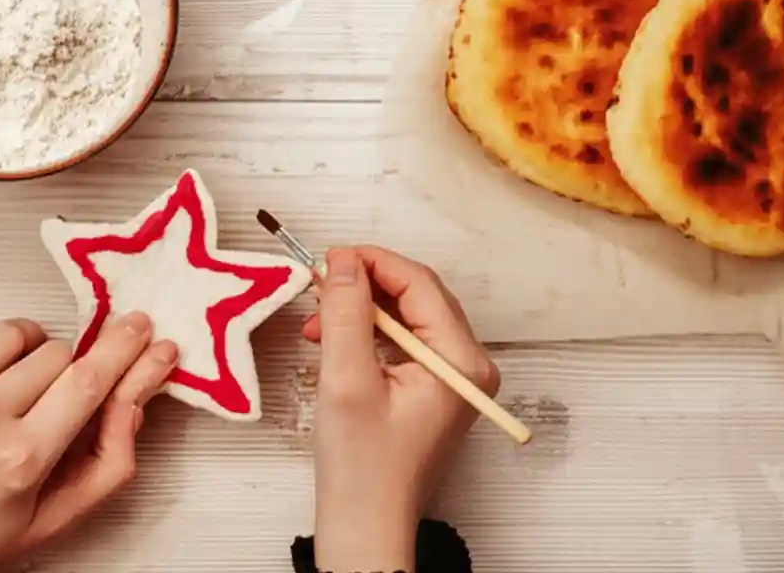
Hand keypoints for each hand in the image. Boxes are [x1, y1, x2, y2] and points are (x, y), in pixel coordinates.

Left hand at [0, 314, 177, 568]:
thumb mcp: (55, 519)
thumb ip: (109, 464)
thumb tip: (133, 402)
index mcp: (22, 458)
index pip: (89, 380)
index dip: (124, 348)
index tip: (142, 328)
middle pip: (59, 353)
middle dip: (73, 366)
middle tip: (62, 392)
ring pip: (17, 334)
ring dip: (33, 351)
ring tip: (23, 385)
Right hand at [303, 247, 499, 571]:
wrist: (366, 527)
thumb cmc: (362, 468)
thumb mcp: (346, 379)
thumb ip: (347, 314)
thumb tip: (343, 261)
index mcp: (460, 361)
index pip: (419, 284)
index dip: (372, 262)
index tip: (328, 257)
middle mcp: (466, 366)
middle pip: (416, 296)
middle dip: (364, 286)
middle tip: (318, 285)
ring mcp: (452, 379)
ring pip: (405, 318)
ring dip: (360, 312)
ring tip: (317, 323)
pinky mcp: (432, 391)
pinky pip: (402, 343)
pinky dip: (366, 335)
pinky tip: (333, 342)